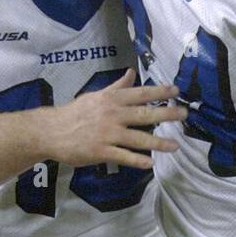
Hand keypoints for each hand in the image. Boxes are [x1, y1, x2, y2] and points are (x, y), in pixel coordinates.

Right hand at [48, 70, 185, 168]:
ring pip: (137, 138)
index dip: (159, 91)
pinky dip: (137, 160)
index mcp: (112, 100)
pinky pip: (123, 156)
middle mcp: (112, 115)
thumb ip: (116, 87)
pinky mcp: (101, 151)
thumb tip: (131, 73)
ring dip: (158, 142)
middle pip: (144, 114)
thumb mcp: (96, 96)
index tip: (176, 91)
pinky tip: (150, 163)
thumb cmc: (75, 113)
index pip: (140, 93)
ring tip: (175, 146)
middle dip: (166, 113)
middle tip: (184, 114)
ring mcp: (107, 134)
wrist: (51, 131)